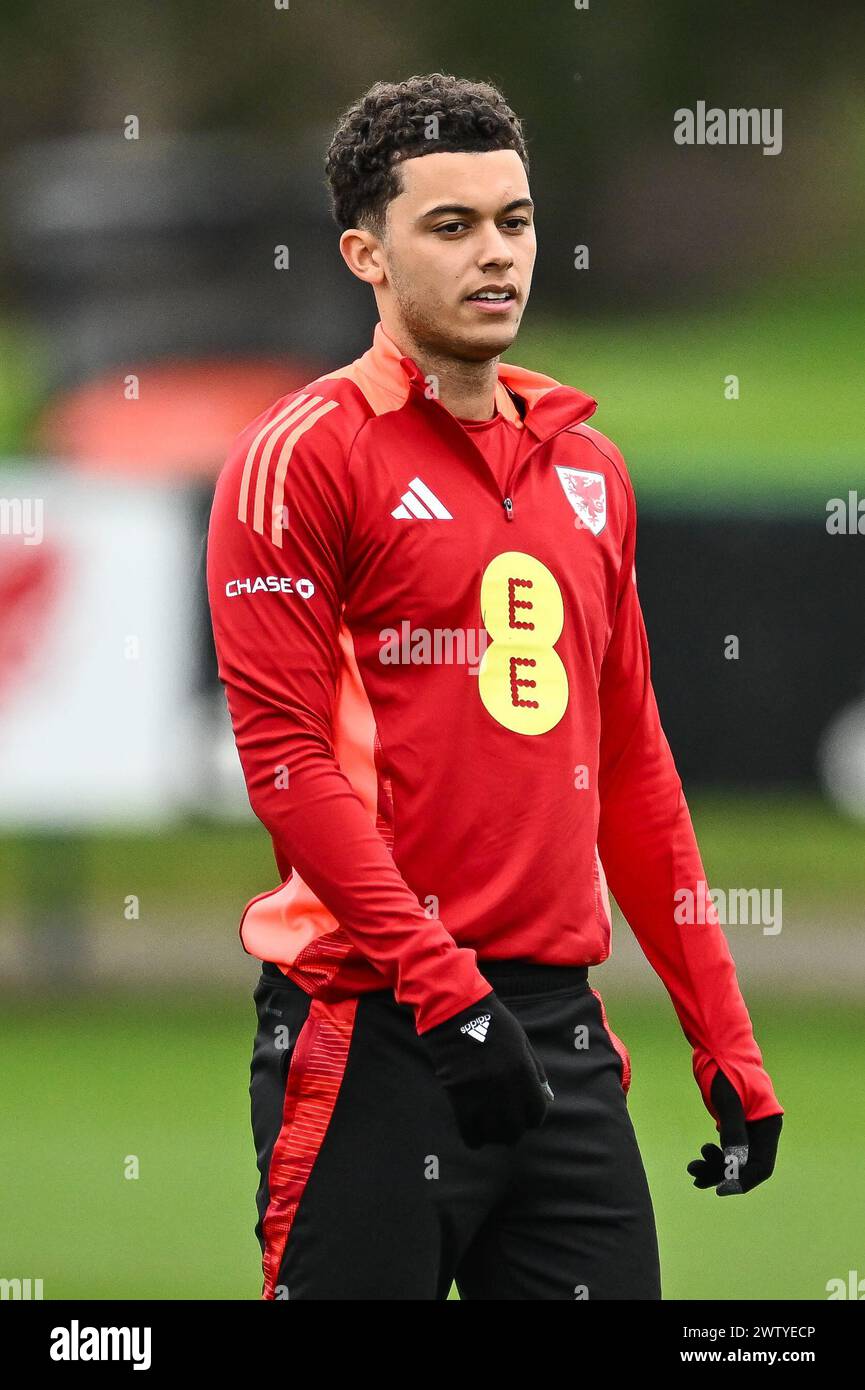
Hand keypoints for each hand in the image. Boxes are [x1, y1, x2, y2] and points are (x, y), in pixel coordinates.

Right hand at [419, 991, 553, 1147]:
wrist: (456, 1013)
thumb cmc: (492, 1023)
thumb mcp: (521, 1042)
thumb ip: (535, 1070)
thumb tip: (547, 1096)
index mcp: (524, 1072)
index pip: (537, 1114)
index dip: (532, 1117)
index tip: (525, 1115)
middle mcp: (506, 1089)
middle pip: (516, 1129)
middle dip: (513, 1129)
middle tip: (506, 1123)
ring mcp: (482, 1096)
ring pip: (494, 1136)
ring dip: (494, 1135)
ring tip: (490, 1127)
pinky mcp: (460, 1100)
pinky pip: (470, 1134)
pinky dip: (474, 1138)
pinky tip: (474, 1131)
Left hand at [687, 1068, 781, 1194]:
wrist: (717, 1045)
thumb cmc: (725, 1069)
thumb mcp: (728, 1101)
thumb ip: (733, 1131)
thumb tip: (734, 1164)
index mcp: (767, 1125)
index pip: (761, 1166)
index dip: (742, 1180)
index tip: (721, 1190)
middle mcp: (760, 1130)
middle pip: (745, 1165)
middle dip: (721, 1173)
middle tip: (695, 1172)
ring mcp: (747, 1127)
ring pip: (733, 1159)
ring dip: (713, 1168)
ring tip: (691, 1168)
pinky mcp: (733, 1123)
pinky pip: (725, 1148)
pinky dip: (712, 1158)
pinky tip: (698, 1163)